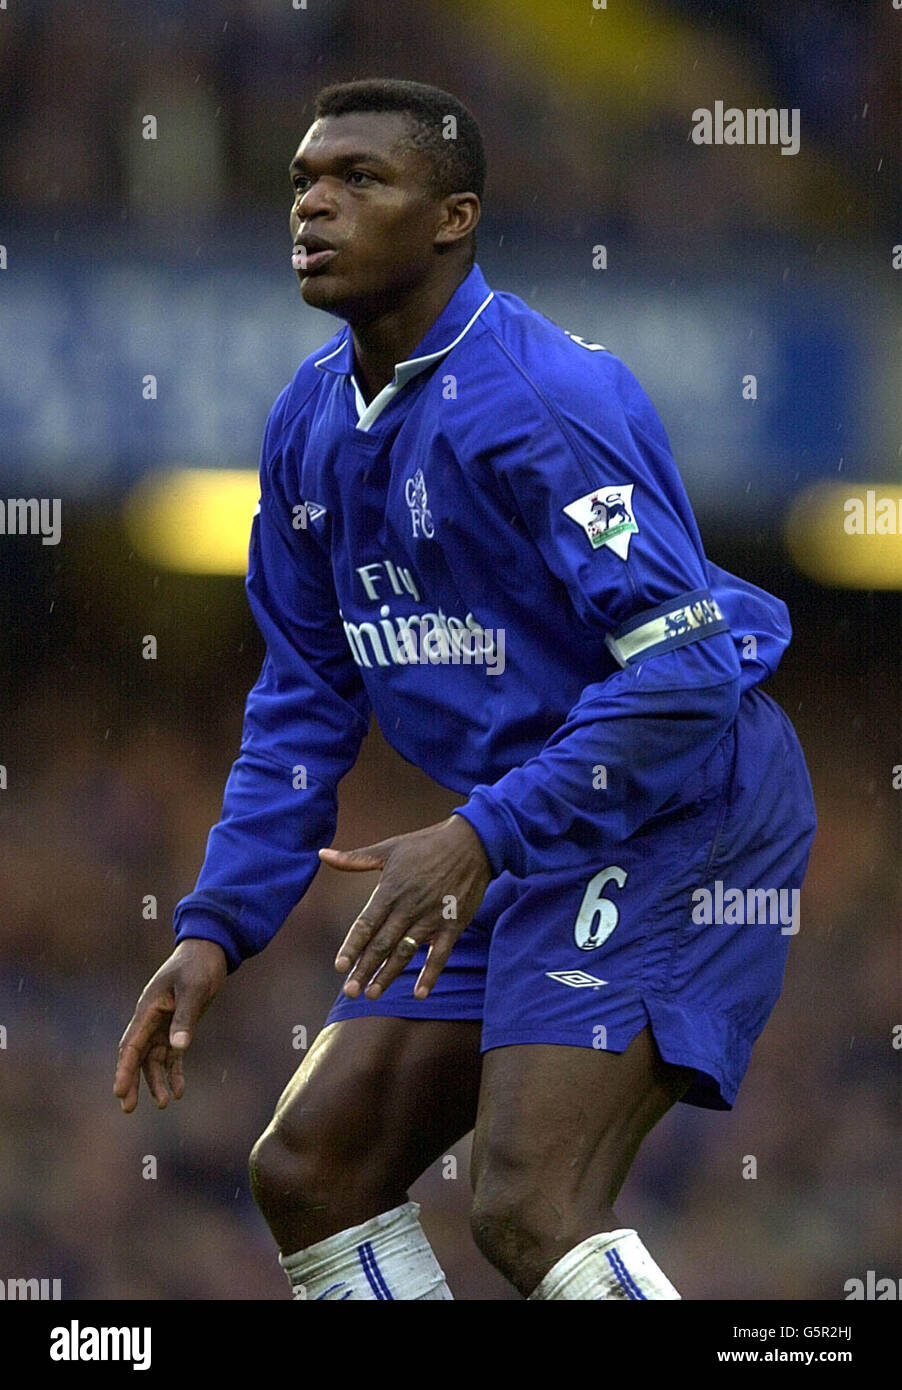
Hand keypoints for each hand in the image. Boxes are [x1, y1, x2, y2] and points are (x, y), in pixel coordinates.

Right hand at [114, 939, 227, 1112]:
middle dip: (132, 1081)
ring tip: (166, 1102)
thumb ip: (185, 1018)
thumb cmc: (198, 966)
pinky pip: (172, 1054)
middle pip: (137, 1056)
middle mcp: (151, 1019)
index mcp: (148, 1009)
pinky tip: (180, 1090)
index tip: (119, 1092)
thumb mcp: (193, 990)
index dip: (124, 1070)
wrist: (209, 951)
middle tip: (128, 1108)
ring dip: (157, 1080)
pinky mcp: (178, 1026)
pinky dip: (174, 1071)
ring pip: (154, 1058)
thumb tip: (178, 1047)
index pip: (131, 1045)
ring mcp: (163, 1023)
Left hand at [318, 814, 491, 1001]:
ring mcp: (432, 918)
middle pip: (382, 945)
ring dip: (388, 975)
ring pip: (405, 953)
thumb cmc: (426, 844)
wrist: (472, 843)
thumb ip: (355, 858)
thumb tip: (322, 854)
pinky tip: (420, 993)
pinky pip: (440, 955)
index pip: (366, 924)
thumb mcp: (389, 848)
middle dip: (364, 970)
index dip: (352, 947)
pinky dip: (430, 975)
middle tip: (349, 992)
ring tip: (372, 994)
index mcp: (390, 890)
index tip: (339, 966)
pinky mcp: (453, 925)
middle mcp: (408, 908)